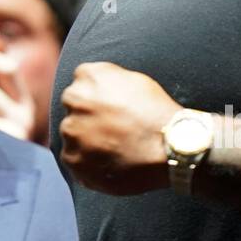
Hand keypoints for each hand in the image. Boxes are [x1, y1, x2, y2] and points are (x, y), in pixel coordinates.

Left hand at [58, 61, 179, 194]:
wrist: (170, 148)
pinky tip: (109, 164)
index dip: (97, 98)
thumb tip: (97, 87)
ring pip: (72, 134)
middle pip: (73, 108)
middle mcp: (74, 98)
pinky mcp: (72, 158)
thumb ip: (107, 80)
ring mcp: (71, 130)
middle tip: (111, 130)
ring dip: (86, 141)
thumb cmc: (157, 113)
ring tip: (113, 150)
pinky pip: (74, 159)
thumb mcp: (134, 80)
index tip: (109, 109)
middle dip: (87, 117)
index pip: (81, 84)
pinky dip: (87, 163)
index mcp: (89, 75)